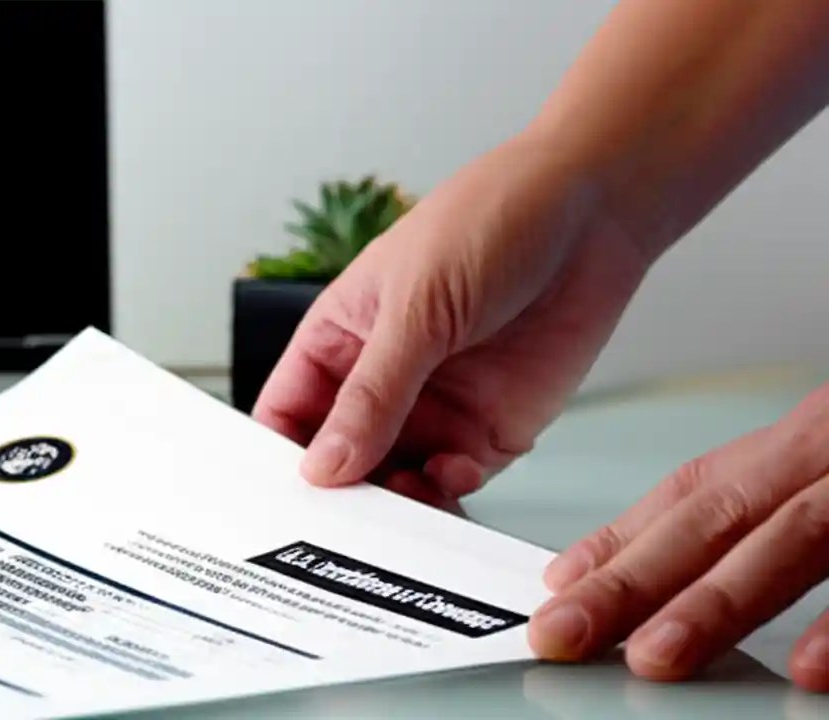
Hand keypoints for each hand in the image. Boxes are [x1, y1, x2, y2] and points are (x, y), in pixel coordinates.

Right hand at [252, 133, 650, 500]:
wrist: (597, 210)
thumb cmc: (491, 221)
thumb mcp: (415, 308)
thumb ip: (372, 395)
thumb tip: (323, 466)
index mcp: (341, 338)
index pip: (288, 411)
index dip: (279, 456)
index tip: (283, 498)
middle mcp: (382, 380)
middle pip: (340, 459)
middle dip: (341, 492)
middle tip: (345, 524)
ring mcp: (435, 407)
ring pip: (395, 481)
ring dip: (397, 502)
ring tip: (403, 509)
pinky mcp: (490, 429)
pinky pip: (455, 482)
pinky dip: (450, 494)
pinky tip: (456, 474)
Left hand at [531, 385, 828, 692]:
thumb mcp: (825, 455)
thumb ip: (744, 503)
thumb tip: (629, 564)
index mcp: (796, 446)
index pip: (690, 492)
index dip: (620, 539)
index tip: (555, 587)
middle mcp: (825, 456)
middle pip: (715, 517)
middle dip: (632, 580)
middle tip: (562, 633)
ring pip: (790, 539)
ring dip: (715, 601)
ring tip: (654, 655)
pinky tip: (805, 669)